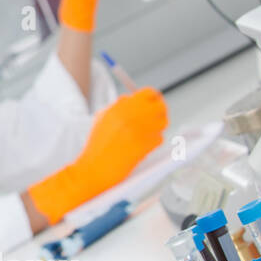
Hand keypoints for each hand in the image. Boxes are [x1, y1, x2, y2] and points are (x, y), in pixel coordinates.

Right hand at [27, 87, 167, 222]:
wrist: (96, 167)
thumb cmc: (97, 145)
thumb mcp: (102, 118)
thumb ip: (118, 106)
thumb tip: (131, 98)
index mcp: (123, 106)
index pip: (149, 93)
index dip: (152, 97)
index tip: (153, 101)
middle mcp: (135, 116)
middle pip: (161, 106)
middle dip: (159, 111)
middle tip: (155, 116)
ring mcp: (143, 130)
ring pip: (163, 122)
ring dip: (157, 126)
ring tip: (145, 132)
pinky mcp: (149, 144)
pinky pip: (159, 138)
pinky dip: (154, 140)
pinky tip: (141, 145)